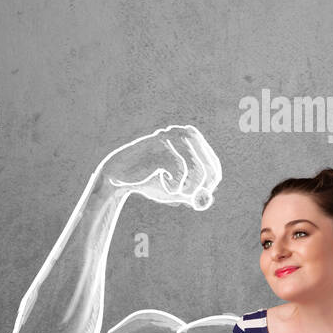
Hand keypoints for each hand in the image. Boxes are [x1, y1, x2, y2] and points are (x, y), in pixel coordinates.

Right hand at [101, 125, 221, 209]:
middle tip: (190, 198)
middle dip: (201, 186)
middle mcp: (183, 133)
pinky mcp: (160, 145)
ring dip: (187, 187)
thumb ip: (192, 195)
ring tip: (172, 191)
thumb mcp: (175, 191)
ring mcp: (172, 137)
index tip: (201, 195)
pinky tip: (161, 181)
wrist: (119, 176)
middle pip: (208, 164)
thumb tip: (207, 199)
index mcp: (190, 140)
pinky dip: (173, 184)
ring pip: (196, 168)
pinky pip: (179, 170)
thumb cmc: (150, 181)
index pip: (212, 162)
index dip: (210, 182)